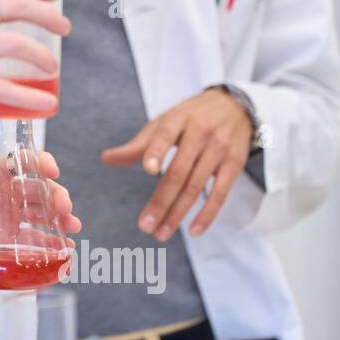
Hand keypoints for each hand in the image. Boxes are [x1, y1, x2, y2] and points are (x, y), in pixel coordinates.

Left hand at [0, 152, 77, 275]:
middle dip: (56, 195)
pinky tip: (63, 250)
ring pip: (40, 213)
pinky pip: (31, 239)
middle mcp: (3, 192)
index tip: (51, 169)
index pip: (20, 162)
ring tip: (72, 229)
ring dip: (59, 219)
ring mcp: (6, 215)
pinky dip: (48, 243)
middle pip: (37, 189)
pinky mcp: (4, 237)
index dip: (39, 162)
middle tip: (65, 209)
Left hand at [100, 88, 253, 240]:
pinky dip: (208, 214)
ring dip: (178, 213)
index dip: (157, 151)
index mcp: (178, 119)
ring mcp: (219, 149)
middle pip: (179, 172)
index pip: (166, 135)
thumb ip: (138, 146)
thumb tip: (105, 159)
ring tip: (160, 233)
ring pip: (196, 186)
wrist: (233, 106)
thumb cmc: (189, 117)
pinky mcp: (234, 164)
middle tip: (144, 226)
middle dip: (161, 201)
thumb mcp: (164, 123)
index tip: (148, 170)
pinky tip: (194, 231)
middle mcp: (200, 133)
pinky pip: (221, 193)